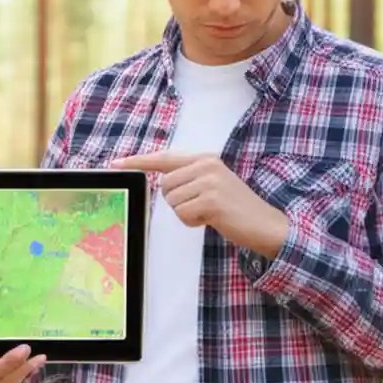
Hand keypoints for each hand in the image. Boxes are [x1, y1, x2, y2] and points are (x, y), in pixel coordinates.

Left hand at [112, 151, 288, 258]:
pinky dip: (193, 223)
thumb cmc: (235, 209)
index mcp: (205, 159)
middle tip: (202, 207)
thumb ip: (188, 179)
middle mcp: (206, 165)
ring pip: (171, 201)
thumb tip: (159, 183)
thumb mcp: (212, 185)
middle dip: (177, 203)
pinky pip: (183, 215)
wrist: (266, 224)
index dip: (139, 161)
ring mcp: (209, 181)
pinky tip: (212, 220)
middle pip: (164, 186)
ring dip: (186, 214)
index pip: (164, 158)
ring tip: (209, 213)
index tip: (116, 163)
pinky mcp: (211, 200)